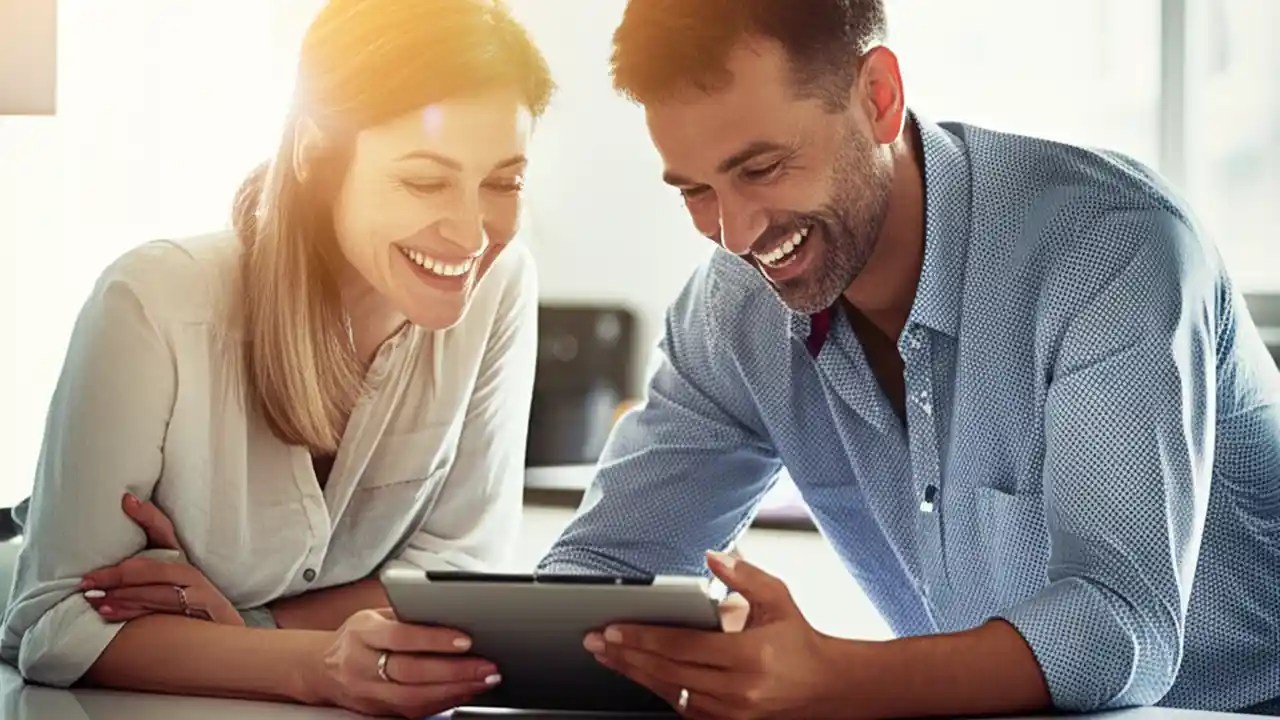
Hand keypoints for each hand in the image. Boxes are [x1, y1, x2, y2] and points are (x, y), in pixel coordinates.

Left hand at [80, 494, 243, 625]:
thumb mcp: (168, 583)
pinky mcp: (203, 607)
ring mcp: (199, 589)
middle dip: (116, 573)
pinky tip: (108, 612)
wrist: (223, 634)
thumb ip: (142, 569)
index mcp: (180, 558)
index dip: (147, 515)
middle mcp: (190, 571)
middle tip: (87, 580)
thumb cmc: (189, 606)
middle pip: (151, 567)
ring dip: (121, 594)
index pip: (164, 529)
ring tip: (93, 597)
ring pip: (155, 589)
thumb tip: (111, 542)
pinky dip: (132, 611)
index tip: (125, 500)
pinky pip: (162, 609)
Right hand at [303, 608, 501, 717]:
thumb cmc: (358, 636)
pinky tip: (465, 692)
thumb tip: (453, 612)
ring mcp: (369, 693)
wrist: (322, 669)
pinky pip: (415, 710)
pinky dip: (445, 701)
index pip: (401, 637)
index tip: (466, 639)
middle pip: (411, 672)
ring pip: (414, 697)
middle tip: (487, 666)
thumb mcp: (374, 615)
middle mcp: (361, 665)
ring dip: (455, 690)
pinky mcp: (379, 711)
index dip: (434, 639)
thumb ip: (407, 615)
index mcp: (362, 633)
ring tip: (484, 680)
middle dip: (454, 671)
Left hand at [585, 551, 845, 718]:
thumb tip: (713, 556)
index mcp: (751, 656)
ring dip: (635, 675)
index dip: (644, 637)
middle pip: (668, 673)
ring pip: (671, 693)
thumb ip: (744, 575)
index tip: (614, 628)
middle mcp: (740, 690)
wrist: (826, 688)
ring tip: (608, 657)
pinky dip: (658, 690)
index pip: (683, 647)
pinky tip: (639, 675)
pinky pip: (684, 708)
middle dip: (627, 656)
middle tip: (596, 641)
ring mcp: (733, 713)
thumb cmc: (798, 640)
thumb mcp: (778, 598)